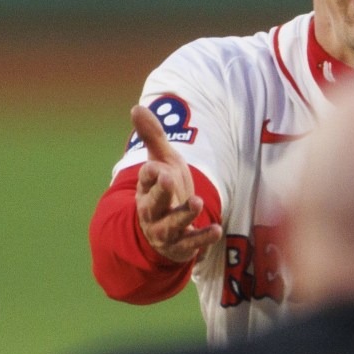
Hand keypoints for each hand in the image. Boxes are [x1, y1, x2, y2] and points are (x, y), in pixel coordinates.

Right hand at [131, 104, 221, 262]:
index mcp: (146, 189)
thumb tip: (136, 107)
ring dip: (183, 214)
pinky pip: (190, 244)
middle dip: (160, 192)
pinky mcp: (180, 246)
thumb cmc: (166, 190)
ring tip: (197, 202)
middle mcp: (152, 211)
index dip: (152, 173)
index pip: (146, 179)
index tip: (158, 167)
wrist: (167, 231)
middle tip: (168, 178)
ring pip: (171, 225)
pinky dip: (202, 238)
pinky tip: (216, 230)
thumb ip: (152, 137)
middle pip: (153, 203)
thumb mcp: (162, 162)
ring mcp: (165, 231)